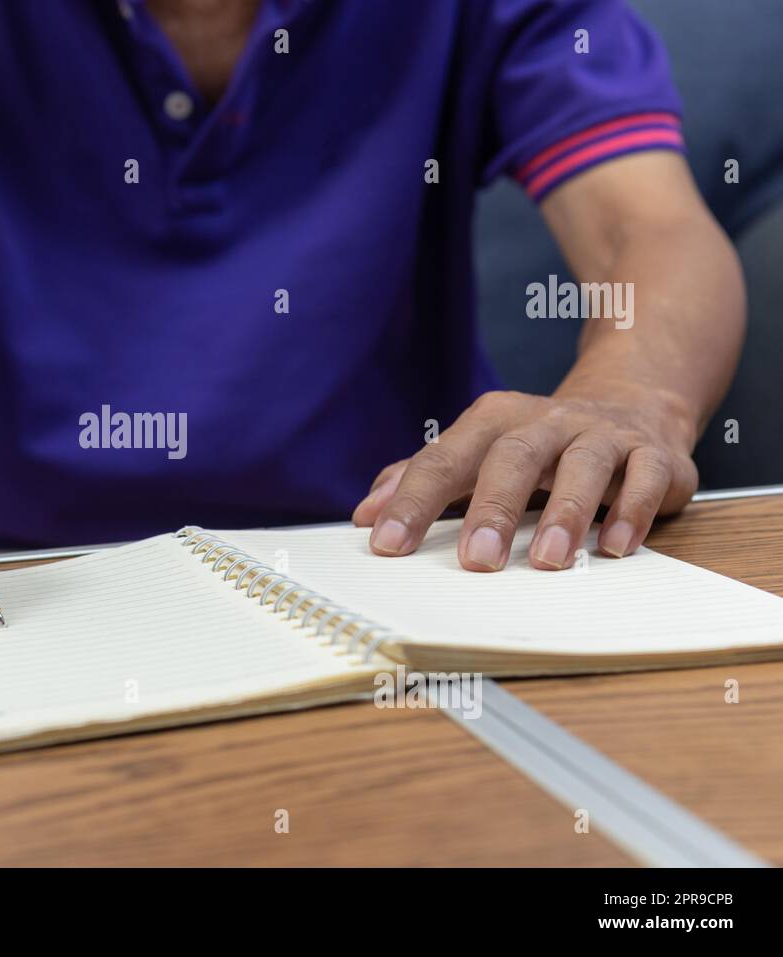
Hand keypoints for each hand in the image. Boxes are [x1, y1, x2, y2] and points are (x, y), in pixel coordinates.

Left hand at [351, 387, 698, 570]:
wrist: (630, 405)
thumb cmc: (536, 445)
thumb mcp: (477, 452)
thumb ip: (422, 478)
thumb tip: (366, 513)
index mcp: (492, 421)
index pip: (444, 460)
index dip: (413, 501)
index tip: (386, 543)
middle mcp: (544, 422)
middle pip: (512, 457)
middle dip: (492, 509)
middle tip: (476, 561)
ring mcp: (600, 435)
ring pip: (582, 465)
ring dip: (566, 512)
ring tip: (549, 560)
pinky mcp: (652, 455)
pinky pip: (644, 478)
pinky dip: (630, 512)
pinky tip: (615, 548)